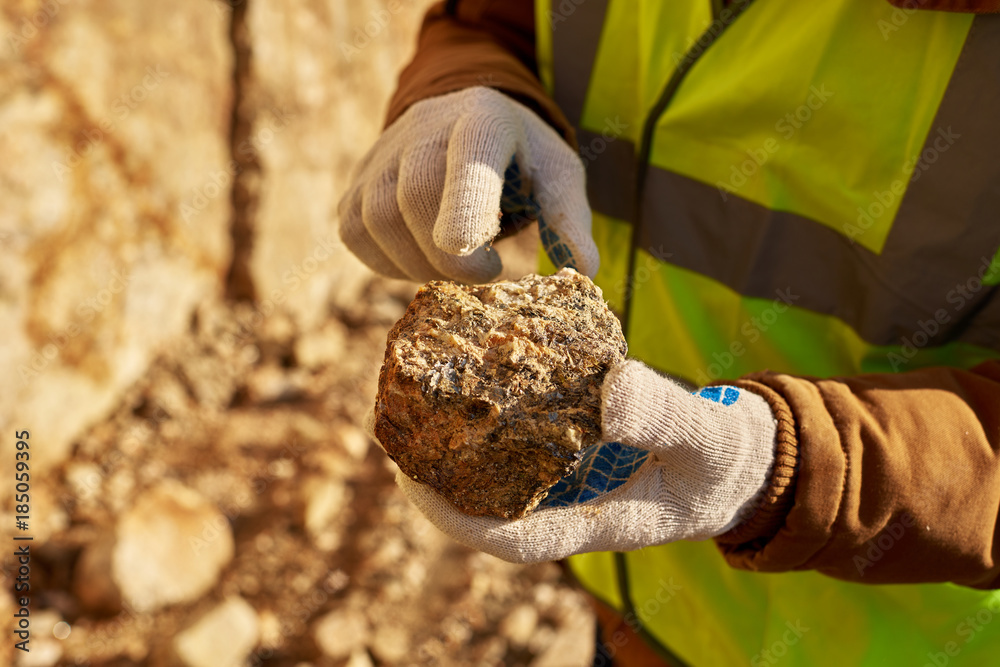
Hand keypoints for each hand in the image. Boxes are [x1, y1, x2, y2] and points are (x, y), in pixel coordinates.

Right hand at [337, 86, 598, 282]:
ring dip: (420, 264)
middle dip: (451, 258)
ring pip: (378, 220)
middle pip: (416, 197)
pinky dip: (389, 262)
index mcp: (485, 119)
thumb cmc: (520, 159)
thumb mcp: (557, 176)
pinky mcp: (355, 183)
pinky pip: (356, 234)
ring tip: (456, 266)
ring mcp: (381, 153)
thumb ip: (569, 219)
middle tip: (486, 273)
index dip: (463, 204)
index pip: (468, 159)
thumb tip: (586, 270)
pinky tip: (422, 256)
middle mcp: (424, 127)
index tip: (466, 247)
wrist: (461, 125)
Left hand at [383, 360, 777, 563]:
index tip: (411, 483)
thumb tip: (607, 388)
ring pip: (500, 473)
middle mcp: (574, 506)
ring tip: (419, 397)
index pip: (512, 538)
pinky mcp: (579, 450)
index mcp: (598, 523)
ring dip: (459, 443)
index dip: (457, 519)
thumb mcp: (706, 439)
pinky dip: (497, 412)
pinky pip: (525, 439)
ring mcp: (574, 480)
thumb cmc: (726, 460)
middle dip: (437, 476)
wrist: (745, 458)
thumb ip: (664, 416)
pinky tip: (479, 372)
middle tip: (396, 426)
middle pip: (489, 505)